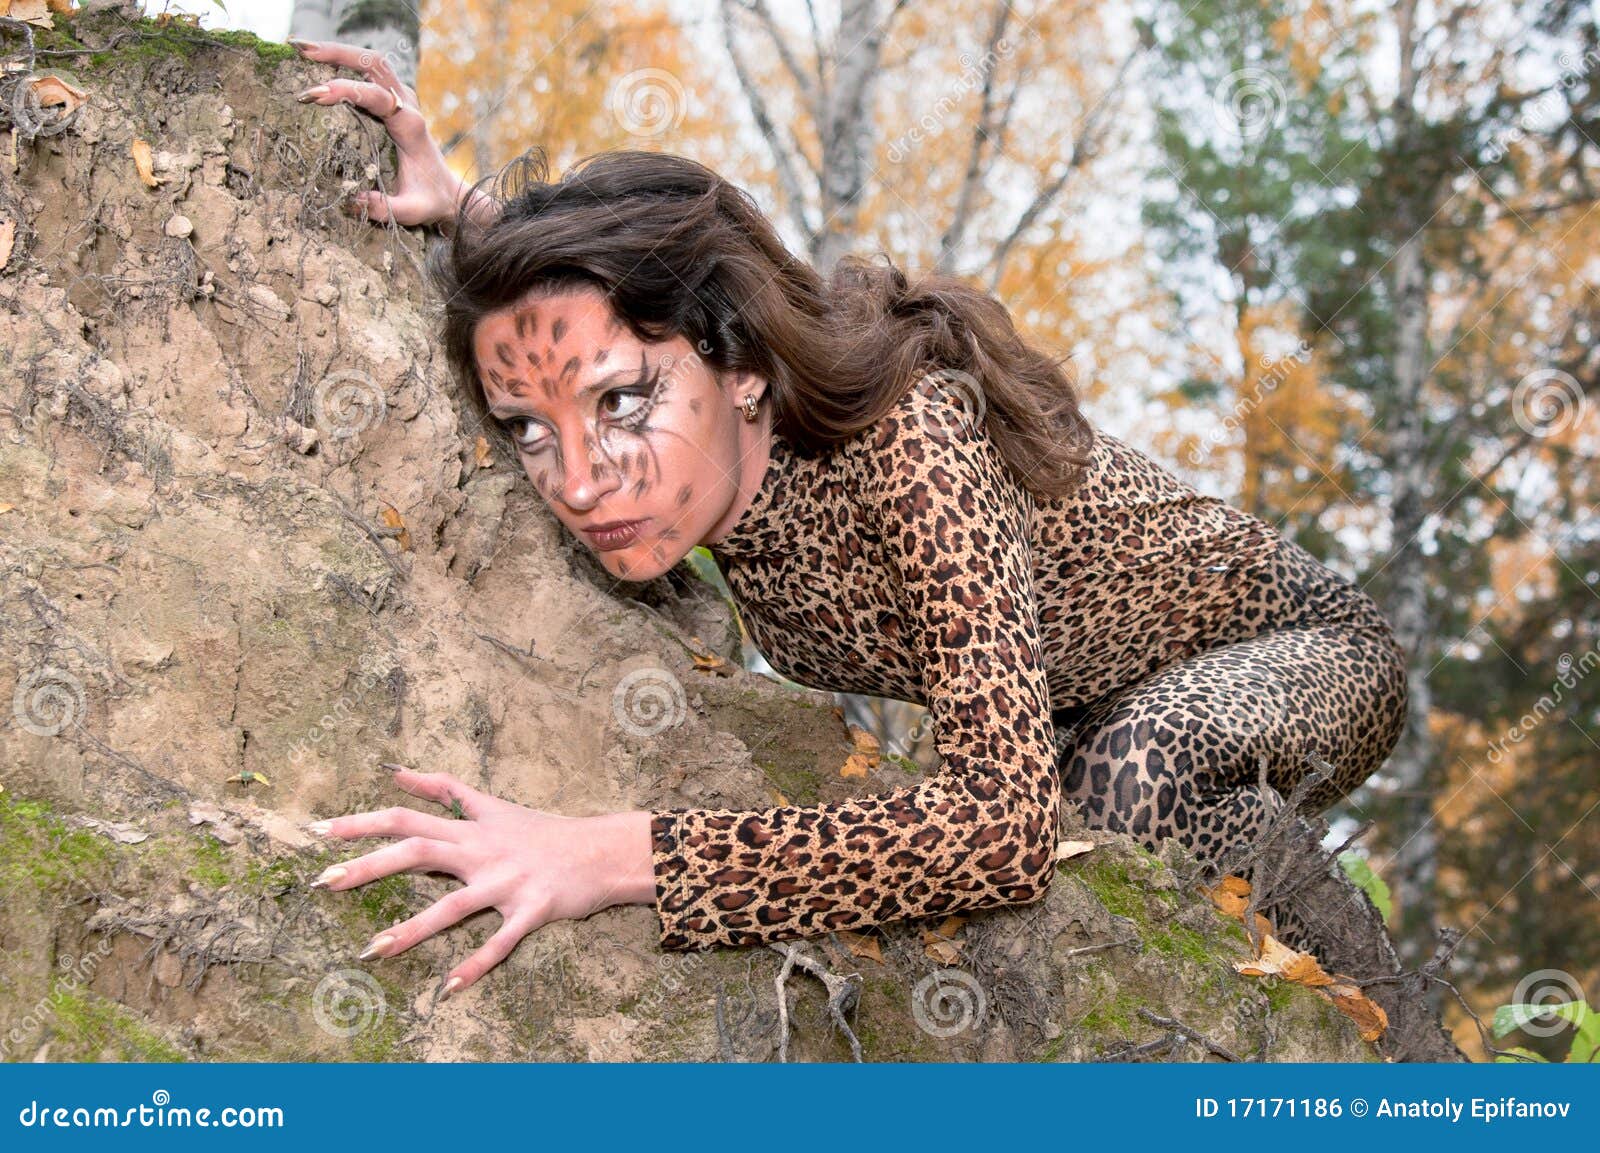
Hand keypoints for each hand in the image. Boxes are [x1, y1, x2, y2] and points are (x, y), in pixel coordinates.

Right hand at [288, 39, 473, 227]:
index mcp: (411, 126)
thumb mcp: (411, 210)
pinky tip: (315, 64)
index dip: (348, 91)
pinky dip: (341, 63)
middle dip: (337, 54)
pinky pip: (367, 72)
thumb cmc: (428, 200)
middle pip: (374, 63)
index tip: (317, 95)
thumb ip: (384, 207)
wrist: (447, 191)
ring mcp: (400, 97)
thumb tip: (353, 200)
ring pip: (370, 61)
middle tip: (301, 52)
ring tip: (301, 51)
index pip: (379, 97)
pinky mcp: (392, 99)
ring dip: (337, 52)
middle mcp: (406, 104)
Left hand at [304, 766, 655, 996]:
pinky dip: (475, 965)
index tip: (320, 830)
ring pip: (452, 905)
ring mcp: (506, 882)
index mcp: (471, 828)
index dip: (364, 821)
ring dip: (411, 929)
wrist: (604, 849)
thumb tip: (395, 771)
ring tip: (373, 950)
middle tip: (323, 881)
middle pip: (417, 849)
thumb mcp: (494, 805)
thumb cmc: (545, 831)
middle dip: (368, 865)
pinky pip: (500, 942)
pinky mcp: (532, 910)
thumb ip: (445, 790)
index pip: (408, 815)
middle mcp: (482, 851)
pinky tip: (449, 987)